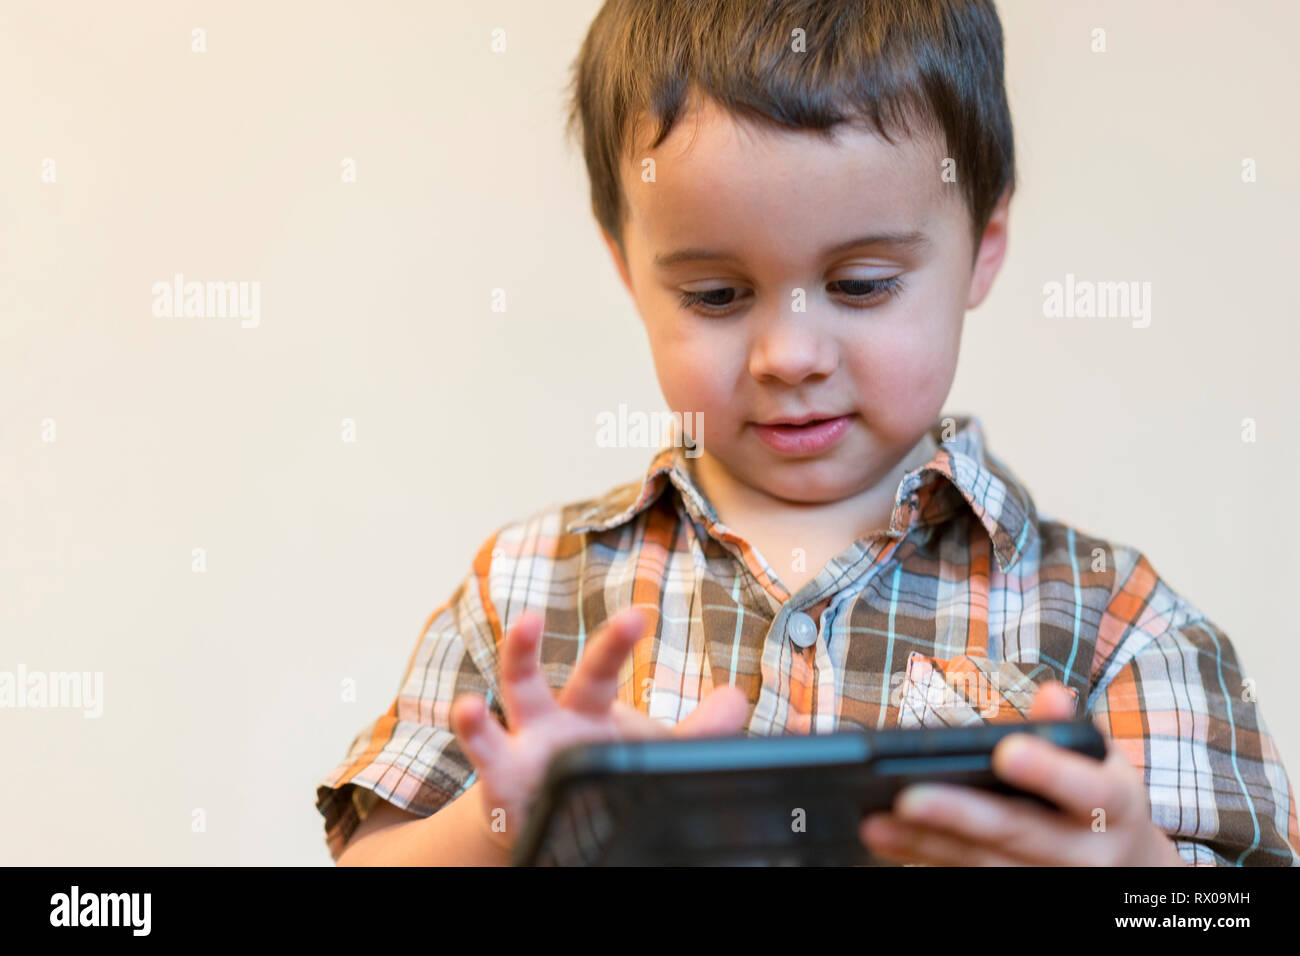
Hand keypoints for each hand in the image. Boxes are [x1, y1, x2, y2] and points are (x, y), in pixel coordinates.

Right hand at [450, 607, 750, 851]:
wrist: (536, 822)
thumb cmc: (592, 774)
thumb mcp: (643, 755)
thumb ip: (696, 734)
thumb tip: (738, 700)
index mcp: (594, 708)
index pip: (608, 665)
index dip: (621, 638)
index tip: (643, 610)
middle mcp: (560, 715)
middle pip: (589, 675)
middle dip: (612, 646)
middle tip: (636, 615)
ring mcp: (528, 739)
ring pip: (522, 690)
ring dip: (522, 655)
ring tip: (528, 623)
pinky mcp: (500, 773)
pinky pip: (485, 748)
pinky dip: (475, 727)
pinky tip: (469, 706)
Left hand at [859, 680, 1185, 865]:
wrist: (1126, 869)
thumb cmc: (1097, 797)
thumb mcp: (1099, 760)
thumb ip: (1068, 729)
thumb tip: (1051, 695)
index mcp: (1114, 806)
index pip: (1087, 789)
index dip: (1049, 772)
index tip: (1007, 751)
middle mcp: (1087, 853)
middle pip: (1019, 833)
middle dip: (961, 815)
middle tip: (908, 798)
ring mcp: (1052, 881)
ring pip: (983, 864)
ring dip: (925, 844)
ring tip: (876, 822)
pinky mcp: (1021, 895)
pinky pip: (968, 879)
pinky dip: (924, 858)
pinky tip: (886, 841)